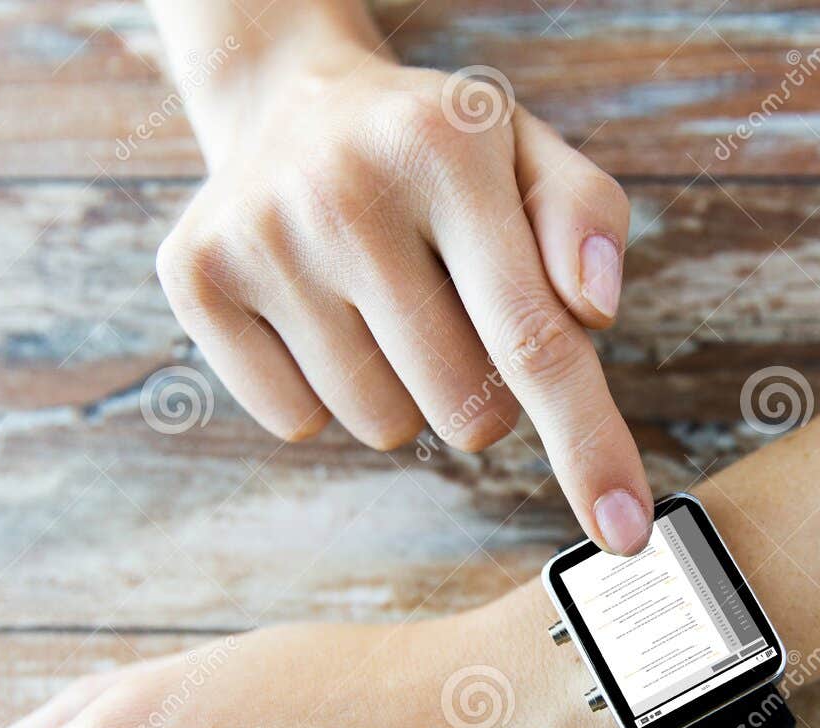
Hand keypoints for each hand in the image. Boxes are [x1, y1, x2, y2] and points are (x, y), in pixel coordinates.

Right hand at [157, 36, 653, 553]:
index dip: (588, 447)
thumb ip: (585, 219)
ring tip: (384, 300)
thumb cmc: (438, 152)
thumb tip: (593, 311)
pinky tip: (322, 311)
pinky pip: (299, 422)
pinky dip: (327, 392)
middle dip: (487, 388)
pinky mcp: (196, 279)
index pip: (534, 339)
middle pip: (467, 410)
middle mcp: (345, 191)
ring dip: (406, 390)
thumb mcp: (530, 153)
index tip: (624, 533)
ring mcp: (260, 238)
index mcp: (447, 149)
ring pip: (385, 426)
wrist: (291, 103)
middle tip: (454, 305)